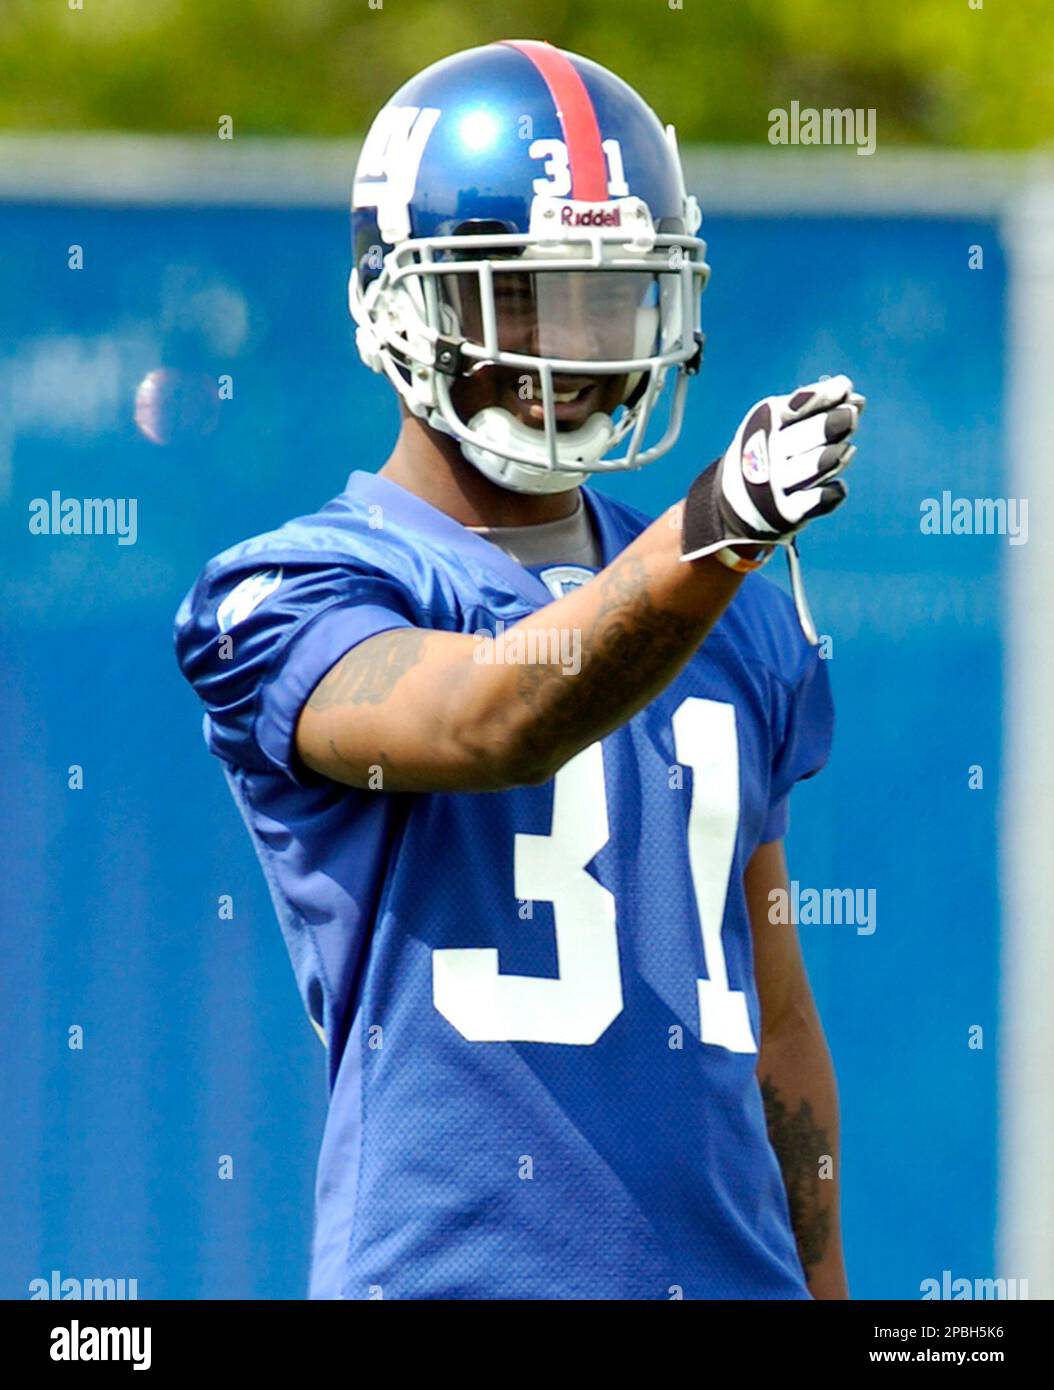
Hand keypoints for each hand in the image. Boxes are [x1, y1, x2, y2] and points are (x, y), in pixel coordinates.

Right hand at [682, 375, 863, 561]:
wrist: (739, 499)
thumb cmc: (772, 448)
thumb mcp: (783, 422)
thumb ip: (818, 409)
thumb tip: (858, 400)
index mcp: (763, 423)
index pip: (793, 407)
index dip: (820, 396)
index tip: (844, 387)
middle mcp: (765, 453)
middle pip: (800, 438)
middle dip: (826, 425)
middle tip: (851, 415)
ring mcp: (775, 484)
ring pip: (808, 469)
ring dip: (829, 458)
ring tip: (847, 448)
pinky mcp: (788, 512)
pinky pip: (812, 504)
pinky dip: (827, 497)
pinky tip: (839, 488)